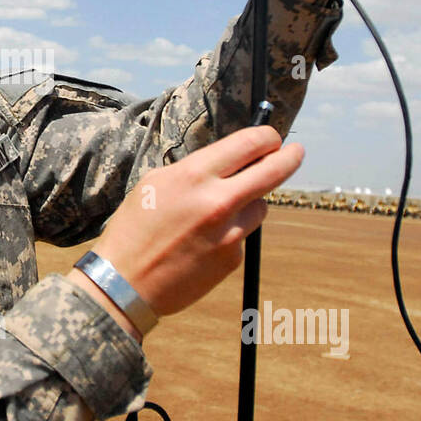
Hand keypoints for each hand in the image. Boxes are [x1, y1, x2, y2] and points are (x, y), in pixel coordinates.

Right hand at [84, 126, 303, 328]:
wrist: (125, 283)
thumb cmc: (133, 229)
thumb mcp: (155, 184)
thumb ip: (193, 170)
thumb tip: (226, 162)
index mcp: (194, 174)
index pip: (249, 144)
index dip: (267, 137)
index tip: (273, 138)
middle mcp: (217, 200)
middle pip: (274, 171)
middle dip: (289, 158)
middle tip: (295, 152)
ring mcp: (229, 232)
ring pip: (261, 206)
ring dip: (249, 203)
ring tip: (217, 214)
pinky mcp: (232, 258)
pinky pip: (242, 236)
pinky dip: (230, 234)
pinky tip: (201, 244)